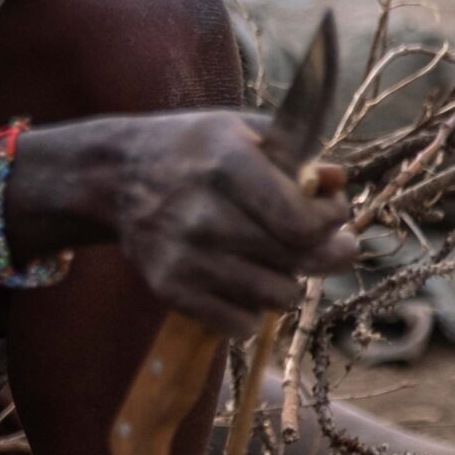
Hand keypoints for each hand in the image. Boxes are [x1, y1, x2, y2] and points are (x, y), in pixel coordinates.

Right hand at [19, 111, 354, 338]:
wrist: (116, 176)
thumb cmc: (192, 149)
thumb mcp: (242, 130)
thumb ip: (297, 152)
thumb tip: (338, 182)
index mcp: (228, 166)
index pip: (304, 222)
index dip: (331, 221)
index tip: (328, 211)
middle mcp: (204, 215)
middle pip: (298, 262)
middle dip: (323, 253)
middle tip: (318, 243)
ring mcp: (184, 257)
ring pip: (276, 299)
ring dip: (286, 282)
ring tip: (273, 260)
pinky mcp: (169, 289)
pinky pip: (240, 325)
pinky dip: (251, 310)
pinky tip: (241, 281)